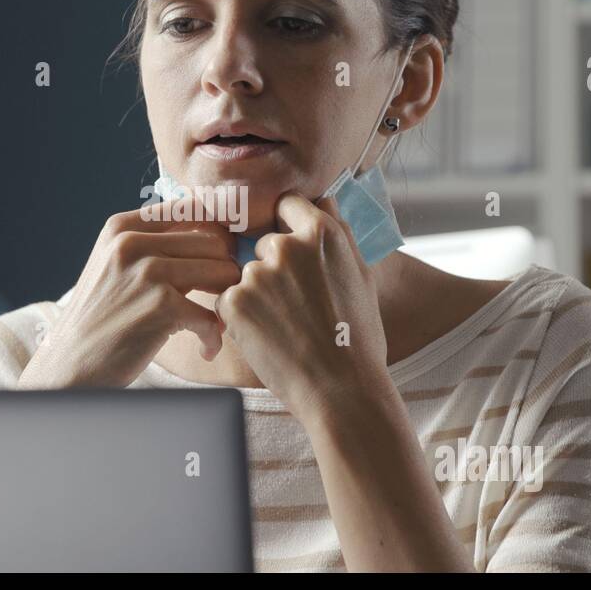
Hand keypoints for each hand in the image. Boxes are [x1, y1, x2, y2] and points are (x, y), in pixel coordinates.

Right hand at [18, 199, 240, 388]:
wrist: (71, 363)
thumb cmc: (101, 317)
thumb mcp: (114, 263)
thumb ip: (152, 241)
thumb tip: (210, 228)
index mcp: (122, 227)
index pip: (192, 209)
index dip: (216, 235)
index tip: (216, 262)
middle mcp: (133, 243)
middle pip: (214, 242)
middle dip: (224, 270)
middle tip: (218, 297)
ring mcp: (147, 273)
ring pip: (222, 271)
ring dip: (225, 301)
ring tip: (213, 322)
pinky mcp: (161, 307)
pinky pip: (212, 315)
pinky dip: (214, 336)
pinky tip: (204, 348)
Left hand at [213, 193, 393, 423]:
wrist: (341, 390)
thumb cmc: (358, 337)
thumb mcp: (362, 277)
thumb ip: (341, 234)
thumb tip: (327, 199)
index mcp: (322, 234)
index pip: (289, 205)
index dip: (289, 225)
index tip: (295, 251)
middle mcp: (285, 247)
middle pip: (266, 244)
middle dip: (275, 268)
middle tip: (298, 307)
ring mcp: (256, 274)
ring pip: (247, 275)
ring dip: (258, 295)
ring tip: (286, 328)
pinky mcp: (232, 302)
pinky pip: (228, 299)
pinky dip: (241, 317)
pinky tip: (268, 338)